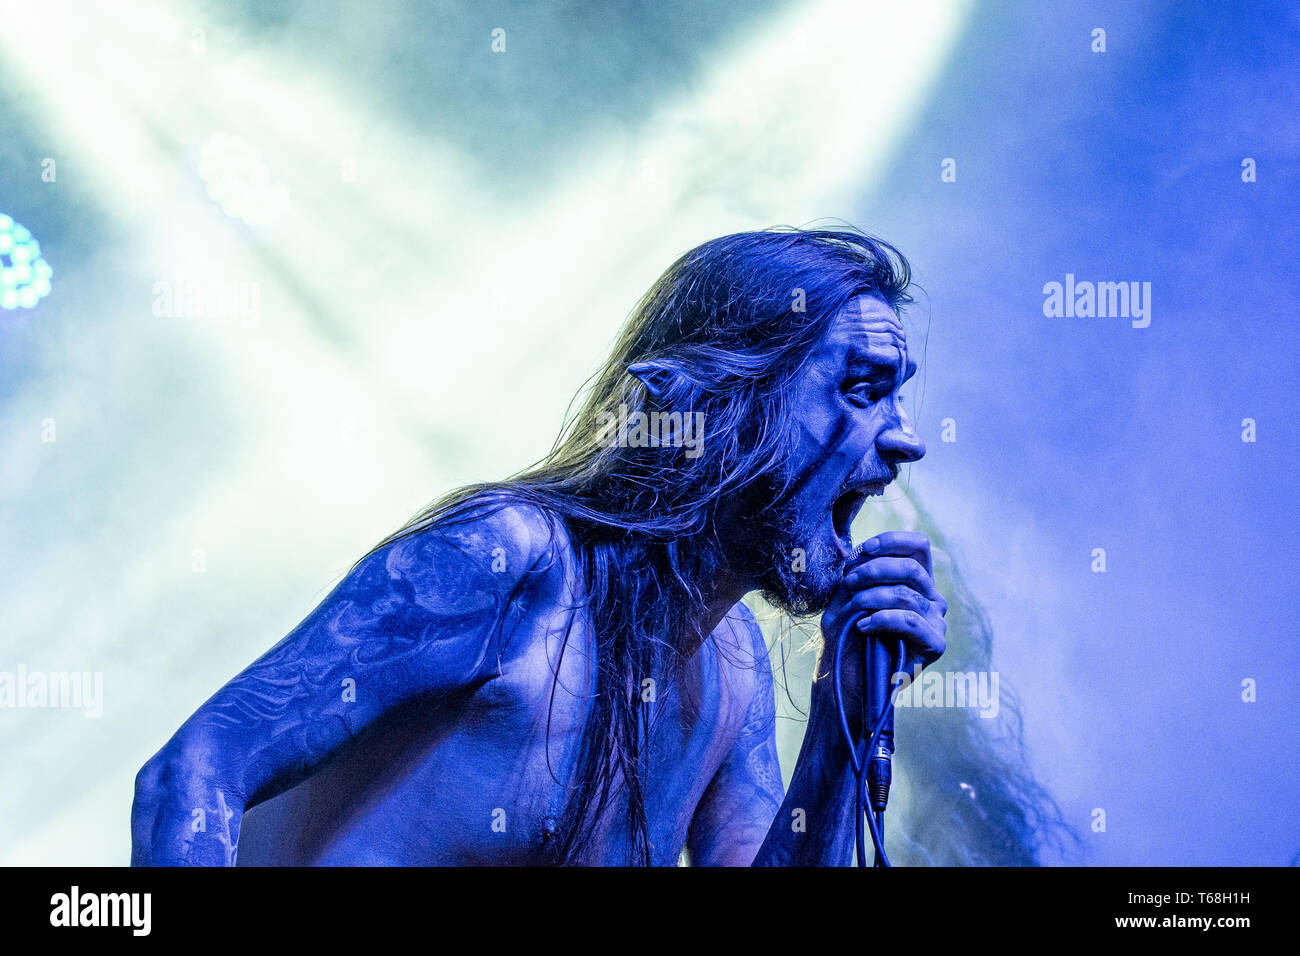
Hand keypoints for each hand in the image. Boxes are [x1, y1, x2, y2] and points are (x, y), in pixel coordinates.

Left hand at [812, 531, 947, 739]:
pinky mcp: (935, 645)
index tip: (862, 550)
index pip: (918, 546)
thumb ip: (859, 570)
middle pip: (912, 567)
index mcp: (915, 582)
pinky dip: (882, 619)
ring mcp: (936, 622)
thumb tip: (861, 550)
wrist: (845, 679)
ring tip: (852, 609)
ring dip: (871, 597)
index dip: (892, 541)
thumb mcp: (847, 595)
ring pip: (907, 594)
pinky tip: (863, 627)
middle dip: (874, 570)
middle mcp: (931, 598)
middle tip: (848, 583)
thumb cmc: (845, 636)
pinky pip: (910, 621)